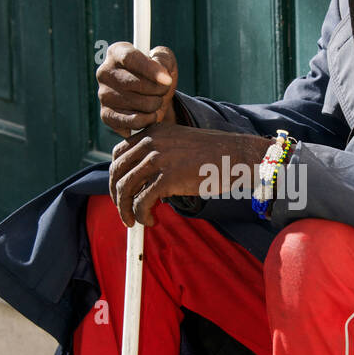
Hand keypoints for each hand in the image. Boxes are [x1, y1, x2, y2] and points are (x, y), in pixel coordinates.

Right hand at [96, 42, 178, 135]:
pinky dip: (148, 120)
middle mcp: (105, 72)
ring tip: (155, 101)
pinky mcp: (106, 115)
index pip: (130, 58)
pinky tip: (150, 115)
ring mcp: (103, 94)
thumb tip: (160, 70)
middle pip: (137, 83)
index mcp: (117, 52)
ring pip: (140, 103)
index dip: (150, 69)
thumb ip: (163, 58)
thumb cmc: (157, 76)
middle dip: (159, 90)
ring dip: (156, 105)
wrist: (151, 99)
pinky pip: (134, 121)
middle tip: (163, 90)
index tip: (167, 80)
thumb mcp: (165, 61)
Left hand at [110, 126, 270, 227]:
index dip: (116, 176)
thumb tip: (142, 182)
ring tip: (134, 221)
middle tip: (124, 212)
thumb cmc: (214, 155)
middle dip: (117, 196)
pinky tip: (151, 220)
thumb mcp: (180, 145)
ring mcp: (158, 159)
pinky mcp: (167, 178)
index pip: (119, 154)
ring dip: (125, 209)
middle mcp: (151, 142)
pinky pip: (141, 202)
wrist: (237, 155)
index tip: (122, 192)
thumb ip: (160, 155)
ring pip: (125, 188)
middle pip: (117, 172)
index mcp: (153, 132)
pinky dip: (141, 215)